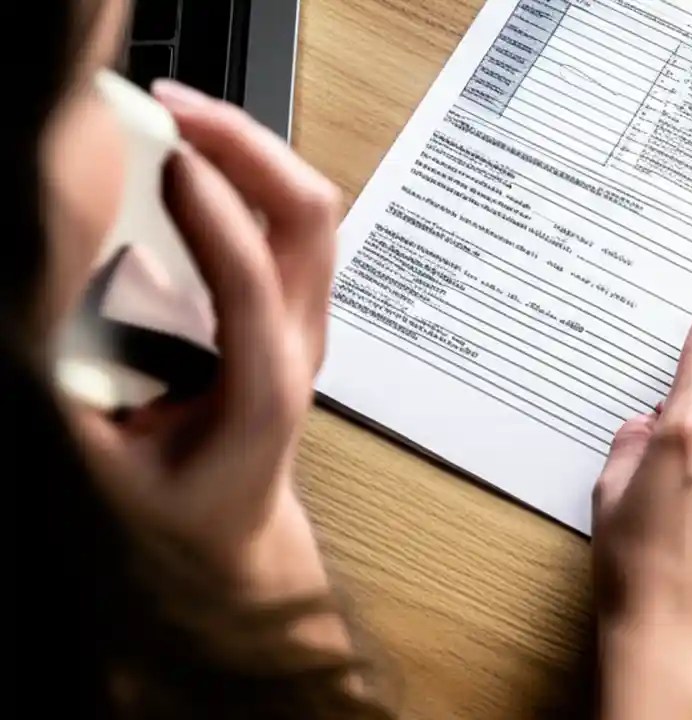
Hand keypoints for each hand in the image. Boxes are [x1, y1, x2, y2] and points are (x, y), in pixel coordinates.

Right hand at [69, 80, 342, 605]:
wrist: (234, 528)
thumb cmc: (181, 503)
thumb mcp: (112, 456)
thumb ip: (84, 379)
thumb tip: (64, 299)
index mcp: (263, 387)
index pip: (251, 278)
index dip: (213, 209)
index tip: (166, 156)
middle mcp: (299, 341)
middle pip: (310, 217)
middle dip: (250, 147)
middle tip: (173, 109)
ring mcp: (305, 320)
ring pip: (308, 211)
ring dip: (253, 151)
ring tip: (180, 118)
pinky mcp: (292, 307)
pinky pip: (287, 222)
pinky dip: (248, 174)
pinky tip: (194, 157)